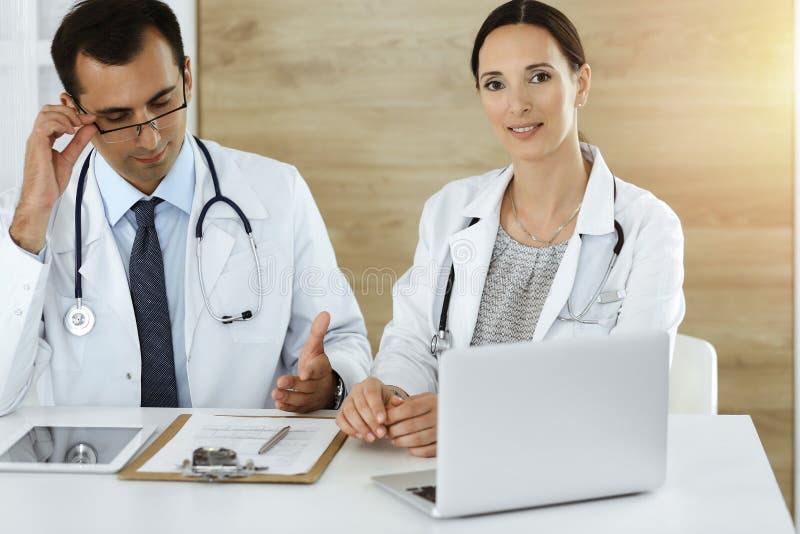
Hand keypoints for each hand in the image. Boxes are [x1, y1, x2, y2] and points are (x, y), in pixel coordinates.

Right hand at [10, 103, 96, 252]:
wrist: (42, 197)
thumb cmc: (50, 182)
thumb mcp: (70, 157)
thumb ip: (79, 142)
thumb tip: (90, 127)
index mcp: (45, 139)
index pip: (54, 115)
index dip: (72, 113)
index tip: (89, 118)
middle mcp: (39, 137)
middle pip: (48, 109)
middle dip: (68, 110)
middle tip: (83, 120)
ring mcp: (36, 140)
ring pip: (46, 113)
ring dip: (65, 115)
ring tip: (77, 126)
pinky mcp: (36, 145)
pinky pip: (44, 125)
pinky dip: (60, 124)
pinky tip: (70, 131)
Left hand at [272, 311, 335, 412]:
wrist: (325, 385)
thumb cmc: (317, 365)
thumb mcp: (316, 347)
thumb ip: (318, 332)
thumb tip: (324, 314)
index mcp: (321, 368)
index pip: (317, 369)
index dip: (311, 372)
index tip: (304, 373)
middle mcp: (317, 384)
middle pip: (306, 386)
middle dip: (294, 385)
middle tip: (281, 382)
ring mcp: (312, 397)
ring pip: (301, 400)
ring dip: (288, 398)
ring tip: (276, 393)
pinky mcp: (305, 407)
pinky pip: (297, 410)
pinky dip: (288, 408)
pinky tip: (279, 404)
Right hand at [335, 377, 399, 441]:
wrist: (374, 402)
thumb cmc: (383, 401)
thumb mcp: (391, 399)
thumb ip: (395, 403)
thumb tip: (399, 403)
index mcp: (370, 383)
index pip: (371, 393)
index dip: (376, 407)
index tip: (382, 420)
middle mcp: (357, 389)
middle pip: (360, 405)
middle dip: (371, 422)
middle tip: (380, 433)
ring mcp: (347, 400)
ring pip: (349, 413)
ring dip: (361, 427)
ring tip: (372, 438)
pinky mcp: (341, 411)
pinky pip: (340, 420)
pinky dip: (349, 429)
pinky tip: (360, 436)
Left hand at [385, 393, 437, 457]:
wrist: (453, 414)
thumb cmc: (433, 406)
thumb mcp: (422, 399)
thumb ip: (406, 403)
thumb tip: (388, 408)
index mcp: (432, 402)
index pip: (409, 409)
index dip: (393, 415)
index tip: (384, 419)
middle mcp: (438, 416)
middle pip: (410, 426)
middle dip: (394, 431)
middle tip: (386, 432)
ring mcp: (441, 431)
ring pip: (416, 440)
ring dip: (401, 441)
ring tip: (394, 440)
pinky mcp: (442, 444)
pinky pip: (425, 451)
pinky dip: (413, 450)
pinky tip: (408, 446)